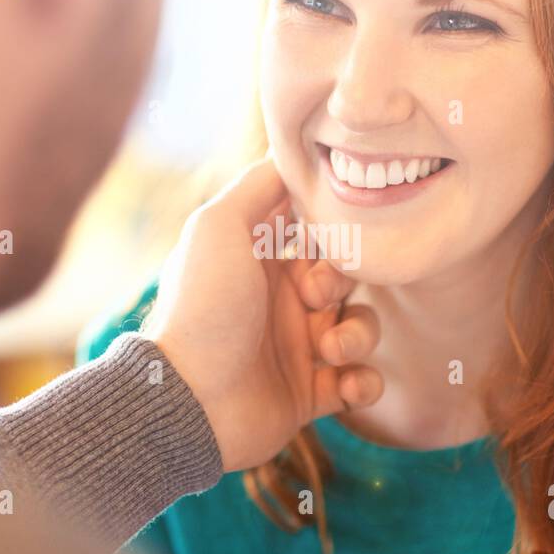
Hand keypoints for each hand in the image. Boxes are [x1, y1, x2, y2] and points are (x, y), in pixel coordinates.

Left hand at [143, 156, 382, 471]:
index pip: (314, 230)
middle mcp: (279, 301)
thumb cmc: (202, 308)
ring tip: (329, 349)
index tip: (331, 236)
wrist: (188, 400)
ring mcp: (295, 349)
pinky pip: (359, 383)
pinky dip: (364, 383)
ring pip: (359, 328)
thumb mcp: (217, 226)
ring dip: (359, 334)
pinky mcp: (308, 395)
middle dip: (346, 283)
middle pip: (345, 277)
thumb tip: (291, 152)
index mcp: (259, 260)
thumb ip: (257, 184)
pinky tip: (345, 383)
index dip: (332, 230)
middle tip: (316, 298)